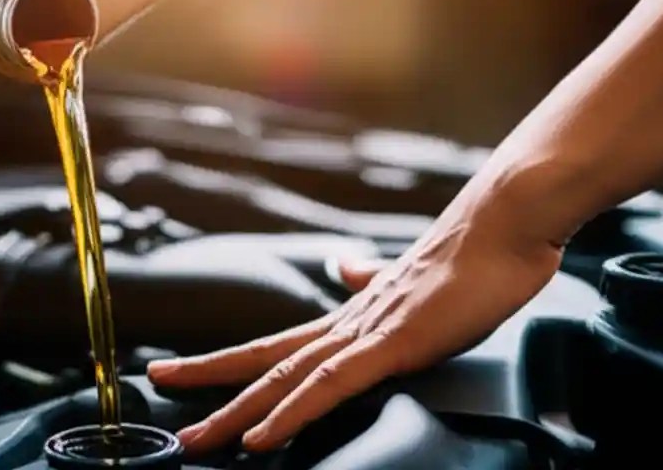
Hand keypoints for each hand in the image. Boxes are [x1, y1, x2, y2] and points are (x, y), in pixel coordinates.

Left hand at [146, 200, 564, 453]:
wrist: (503, 225)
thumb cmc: (469, 257)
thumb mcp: (407, 278)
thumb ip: (368, 280)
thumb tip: (341, 267)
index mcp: (348, 315)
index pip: (272, 344)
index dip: (226, 361)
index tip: (182, 370)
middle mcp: (344, 323)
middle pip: (261, 359)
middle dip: (209, 381)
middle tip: (160, 391)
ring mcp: (363, 333)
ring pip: (282, 377)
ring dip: (235, 409)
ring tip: (197, 436)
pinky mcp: (389, 345)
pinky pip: (328, 386)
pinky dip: (290, 413)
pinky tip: (260, 436)